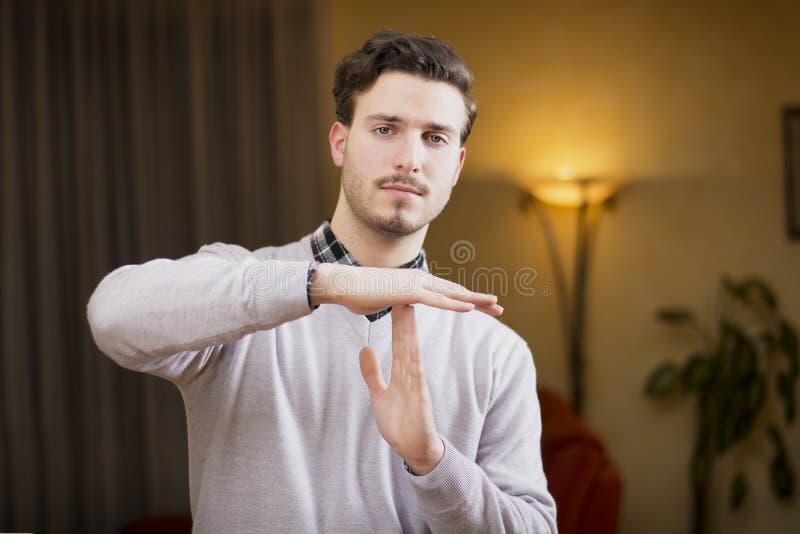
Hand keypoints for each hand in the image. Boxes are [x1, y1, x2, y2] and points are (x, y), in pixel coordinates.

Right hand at [311, 263, 502, 316]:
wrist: (341, 284)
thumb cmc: (356, 293)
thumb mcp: (381, 300)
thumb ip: (392, 302)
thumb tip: (392, 305)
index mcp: (414, 281)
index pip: (446, 292)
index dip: (466, 299)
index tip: (483, 306)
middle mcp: (419, 279)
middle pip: (456, 291)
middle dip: (479, 300)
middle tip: (499, 307)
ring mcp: (414, 283)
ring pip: (452, 293)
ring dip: (475, 300)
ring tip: (495, 305)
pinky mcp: (407, 292)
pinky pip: (436, 300)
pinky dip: (454, 304)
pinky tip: (470, 308)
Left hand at [359, 304, 443, 474]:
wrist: (415, 450)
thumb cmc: (400, 423)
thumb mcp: (380, 395)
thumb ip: (373, 373)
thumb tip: (366, 349)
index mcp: (402, 373)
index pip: (399, 342)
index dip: (396, 322)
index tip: (394, 301)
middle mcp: (411, 375)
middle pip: (406, 341)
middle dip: (404, 319)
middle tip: (403, 294)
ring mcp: (416, 385)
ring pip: (412, 353)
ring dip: (410, 332)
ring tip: (408, 311)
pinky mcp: (420, 398)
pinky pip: (417, 376)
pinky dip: (414, 360)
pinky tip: (412, 346)